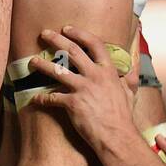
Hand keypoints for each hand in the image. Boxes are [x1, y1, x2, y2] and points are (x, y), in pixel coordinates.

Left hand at [29, 25, 136, 151]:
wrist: (117, 136)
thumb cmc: (123, 116)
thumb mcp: (129, 93)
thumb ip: (128, 78)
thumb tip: (133, 70)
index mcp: (108, 71)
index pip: (94, 44)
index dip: (79, 34)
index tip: (67, 28)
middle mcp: (94, 76)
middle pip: (72, 51)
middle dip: (55, 39)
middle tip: (44, 33)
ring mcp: (82, 89)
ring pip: (57, 70)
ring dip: (42, 64)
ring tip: (32, 61)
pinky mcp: (72, 104)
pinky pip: (52, 98)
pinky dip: (42, 98)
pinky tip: (35, 98)